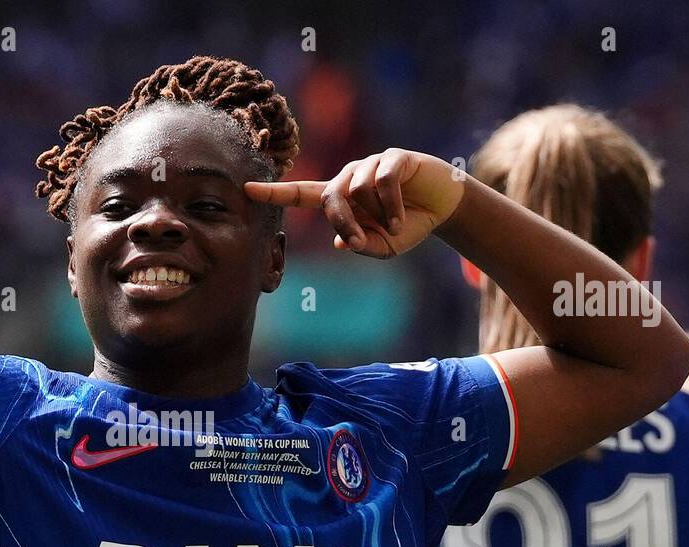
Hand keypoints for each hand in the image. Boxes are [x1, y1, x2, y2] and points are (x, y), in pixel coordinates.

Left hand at [244, 149, 464, 258]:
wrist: (442, 207)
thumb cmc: (406, 225)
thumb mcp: (383, 246)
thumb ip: (361, 246)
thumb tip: (340, 242)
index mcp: (340, 198)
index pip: (301, 193)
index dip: (275, 193)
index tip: (247, 189)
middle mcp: (350, 178)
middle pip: (329, 197)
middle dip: (342, 222)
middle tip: (358, 242)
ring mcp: (371, 164)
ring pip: (358, 189)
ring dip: (377, 215)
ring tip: (394, 225)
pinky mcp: (394, 158)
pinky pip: (383, 179)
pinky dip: (392, 205)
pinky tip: (401, 218)